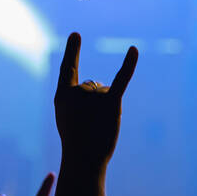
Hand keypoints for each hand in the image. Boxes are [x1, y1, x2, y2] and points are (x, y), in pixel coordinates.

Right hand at [53, 32, 136, 169]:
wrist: (84, 160)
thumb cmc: (76, 142)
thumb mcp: (69, 119)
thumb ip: (80, 100)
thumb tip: (101, 87)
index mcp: (63, 95)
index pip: (68, 69)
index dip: (73, 52)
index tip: (76, 35)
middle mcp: (78, 91)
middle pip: (93, 87)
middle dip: (95, 105)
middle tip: (89, 126)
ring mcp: (94, 96)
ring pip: (106, 92)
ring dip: (106, 108)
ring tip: (99, 126)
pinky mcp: (112, 102)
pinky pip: (121, 79)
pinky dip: (129, 64)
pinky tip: (133, 50)